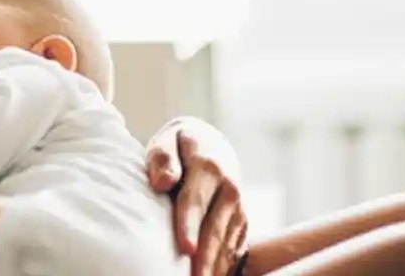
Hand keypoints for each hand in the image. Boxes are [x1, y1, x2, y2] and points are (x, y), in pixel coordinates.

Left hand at [147, 119, 247, 275]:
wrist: (212, 145)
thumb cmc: (179, 146)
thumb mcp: (167, 140)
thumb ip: (162, 157)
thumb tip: (163, 181)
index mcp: (208, 166)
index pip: (195, 200)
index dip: (190, 226)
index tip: (186, 248)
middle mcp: (229, 189)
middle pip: (214, 229)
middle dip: (205, 258)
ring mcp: (238, 207)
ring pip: (227, 243)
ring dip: (215, 267)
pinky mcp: (241, 222)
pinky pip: (235, 249)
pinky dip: (225, 266)